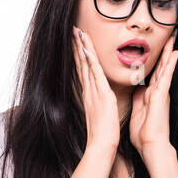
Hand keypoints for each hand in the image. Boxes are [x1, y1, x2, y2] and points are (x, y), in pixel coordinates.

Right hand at [73, 26, 119, 152]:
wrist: (102, 146)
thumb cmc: (104, 135)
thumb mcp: (102, 116)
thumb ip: (102, 105)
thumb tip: (104, 100)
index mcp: (90, 96)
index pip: (84, 71)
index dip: (80, 55)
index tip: (77, 42)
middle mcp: (89, 92)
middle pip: (82, 64)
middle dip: (77, 46)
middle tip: (74, 30)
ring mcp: (94, 92)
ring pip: (87, 65)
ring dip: (82, 48)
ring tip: (78, 32)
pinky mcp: (101, 95)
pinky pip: (95, 74)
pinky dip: (90, 61)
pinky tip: (86, 49)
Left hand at [130, 33, 177, 153]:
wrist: (150, 145)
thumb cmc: (144, 135)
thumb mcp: (137, 112)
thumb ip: (137, 99)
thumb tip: (135, 89)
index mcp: (150, 95)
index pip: (152, 73)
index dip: (153, 60)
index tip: (154, 48)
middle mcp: (158, 91)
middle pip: (161, 66)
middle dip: (164, 51)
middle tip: (169, 35)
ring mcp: (161, 92)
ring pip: (165, 66)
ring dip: (169, 51)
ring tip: (173, 37)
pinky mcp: (162, 94)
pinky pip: (167, 74)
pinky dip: (170, 63)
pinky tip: (175, 51)